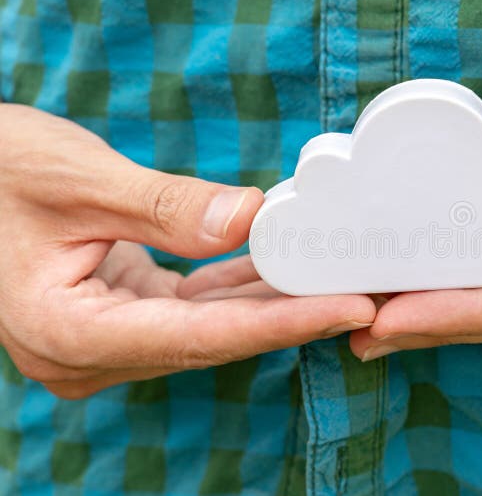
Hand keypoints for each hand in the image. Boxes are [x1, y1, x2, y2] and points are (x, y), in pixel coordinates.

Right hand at [0, 105, 374, 398]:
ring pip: (209, 324)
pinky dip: (237, 284)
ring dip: (270, 298)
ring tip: (339, 275)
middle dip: (291, 314)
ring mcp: (104, 340)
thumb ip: (166, 206)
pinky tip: (283, 263)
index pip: (201, 337)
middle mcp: (86, 354)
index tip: (348, 309)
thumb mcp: (78, 178)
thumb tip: (253, 216)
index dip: (281, 324)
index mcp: (67, 333)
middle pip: (214, 337)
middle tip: (364, 292)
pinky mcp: (120, 317)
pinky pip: (193, 305)